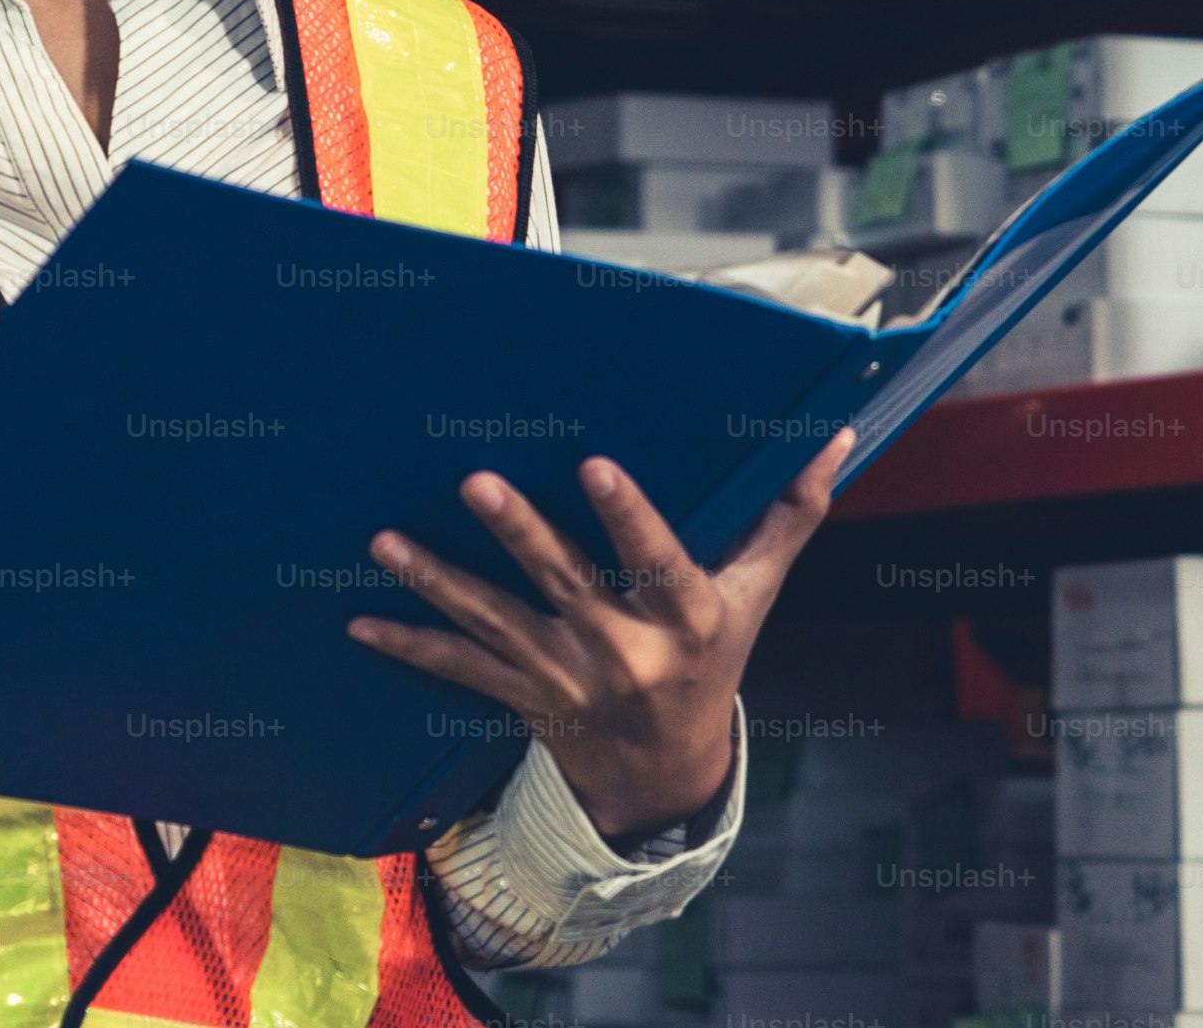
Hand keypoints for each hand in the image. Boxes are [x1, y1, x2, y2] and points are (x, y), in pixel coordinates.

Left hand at [347, 430, 851, 841]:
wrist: (665, 769)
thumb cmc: (714, 656)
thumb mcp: (756, 593)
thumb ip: (791, 513)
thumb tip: (842, 433)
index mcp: (684, 619)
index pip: (656, 561)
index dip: (627, 516)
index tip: (593, 465)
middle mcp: (620, 651)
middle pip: (562, 582)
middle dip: (517, 532)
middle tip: (474, 480)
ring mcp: (562, 676)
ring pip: (493, 622)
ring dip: (436, 582)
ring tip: (386, 541)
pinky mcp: (520, 694)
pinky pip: (457, 670)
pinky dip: (408, 647)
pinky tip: (360, 622)